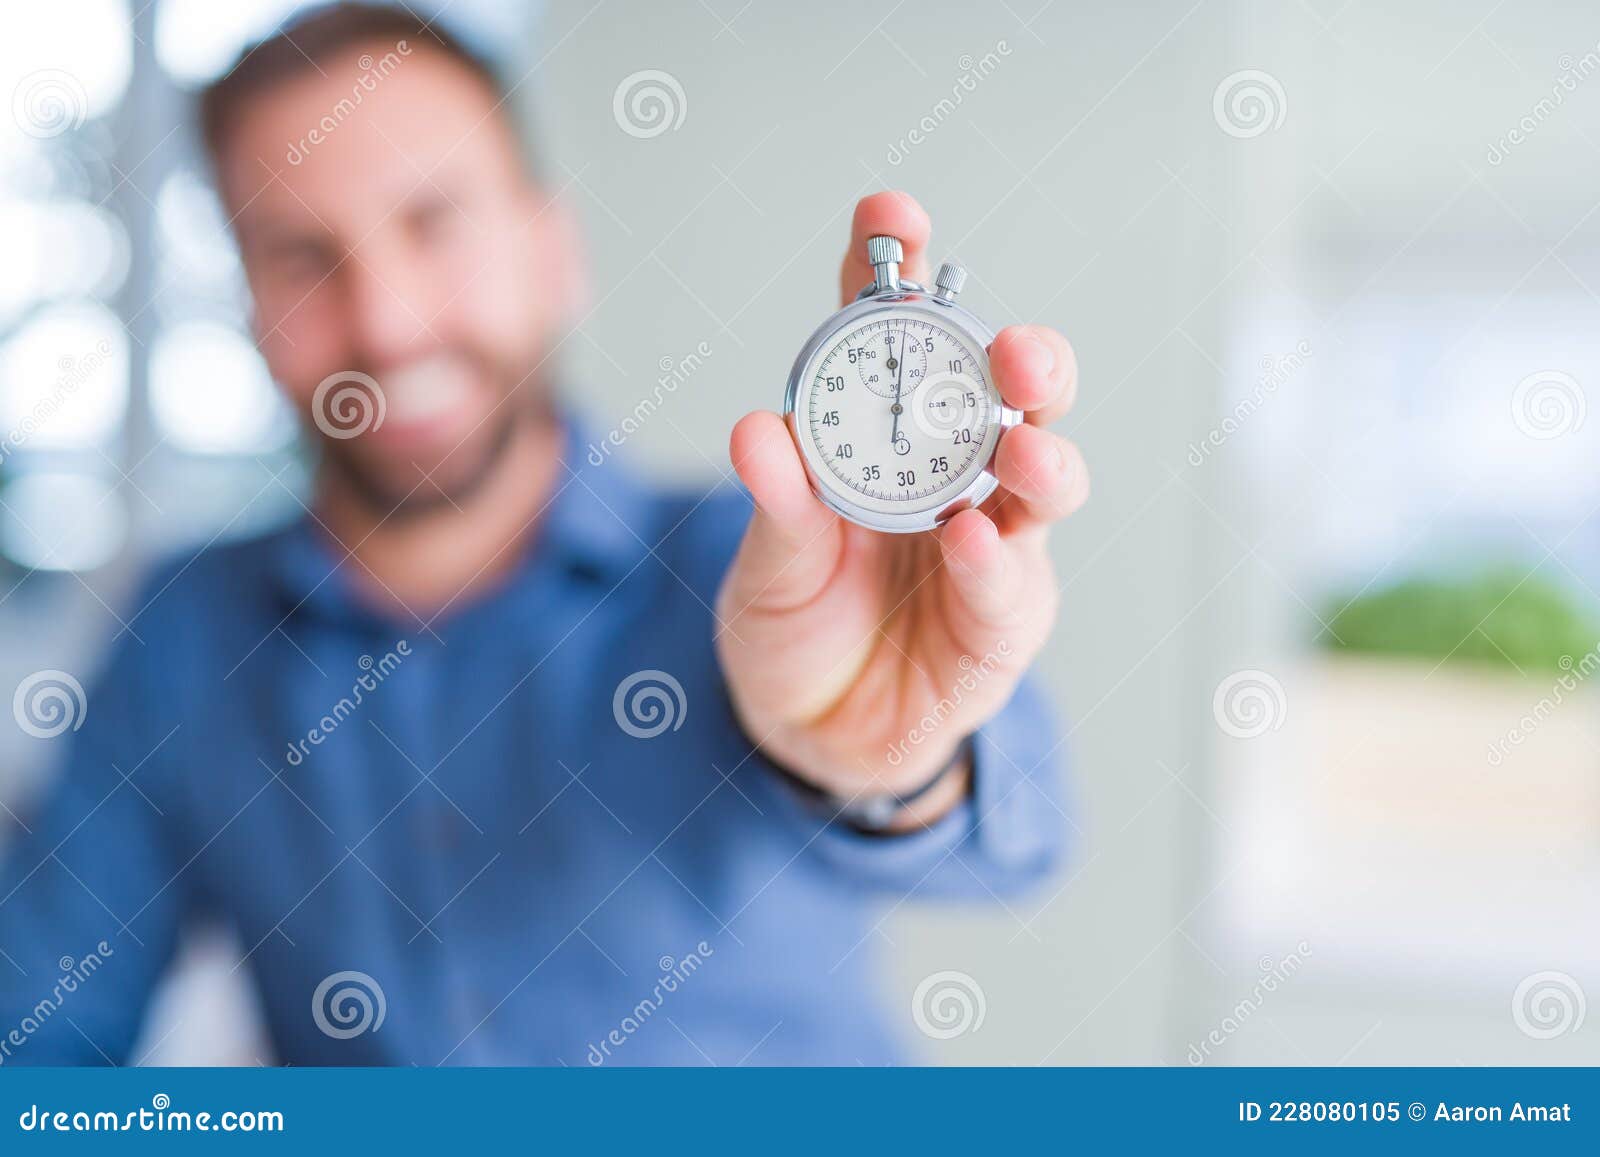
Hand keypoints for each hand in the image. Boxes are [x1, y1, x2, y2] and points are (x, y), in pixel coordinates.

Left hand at [715, 192, 1087, 829]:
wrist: (811, 733)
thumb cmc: (793, 624)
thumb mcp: (767, 563)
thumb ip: (777, 504)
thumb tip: (758, 430)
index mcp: (884, 434)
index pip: (897, 335)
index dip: (899, 269)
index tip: (891, 217)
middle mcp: (952, 472)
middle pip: (1010, 393)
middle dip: (1023, 357)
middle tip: (1010, 348)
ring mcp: (991, 541)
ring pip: (1044, 478)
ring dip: (1039, 453)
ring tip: (1016, 443)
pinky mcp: (1004, 618)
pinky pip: (1010, 584)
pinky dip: (993, 560)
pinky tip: (972, 539)